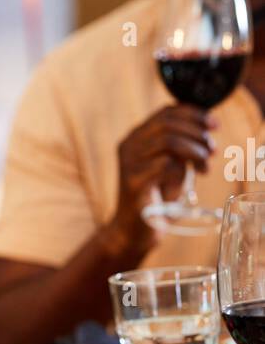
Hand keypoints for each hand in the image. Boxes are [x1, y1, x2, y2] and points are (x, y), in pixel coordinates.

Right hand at [110, 102, 216, 245]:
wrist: (134, 230)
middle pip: (168, 122)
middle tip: (212, 149)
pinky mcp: (132, 182)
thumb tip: (206, 130)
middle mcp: (129, 145)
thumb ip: (181, 146)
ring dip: (194, 151)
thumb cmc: (156, 197)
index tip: (214, 125)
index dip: (194, 114)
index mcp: (137, 136)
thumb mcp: (171, 165)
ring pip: (167, 141)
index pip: (166, 112)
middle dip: (197, 133)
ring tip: (205, 165)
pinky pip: (164, 165)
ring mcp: (128, 163)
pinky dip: (182, 171)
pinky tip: (188, 182)